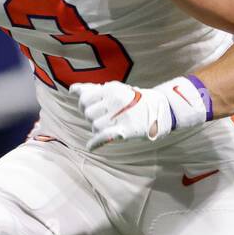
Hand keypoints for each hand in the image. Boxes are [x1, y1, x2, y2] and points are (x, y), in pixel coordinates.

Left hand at [70, 77, 207, 150]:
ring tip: (108, 127)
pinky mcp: (126, 130)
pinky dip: (95, 142)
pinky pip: (104, 136)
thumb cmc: (133, 100)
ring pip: (94, 126)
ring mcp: (121, 115)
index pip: (84, 99)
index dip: (84, 106)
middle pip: (88, 113)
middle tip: (103, 118)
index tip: (91, 109)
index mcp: (111, 88)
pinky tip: (90, 146)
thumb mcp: (115, 90)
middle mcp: (115, 100)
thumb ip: (93, 89)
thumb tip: (72, 89)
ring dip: (97, 129)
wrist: (160, 109)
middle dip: (91, 118)